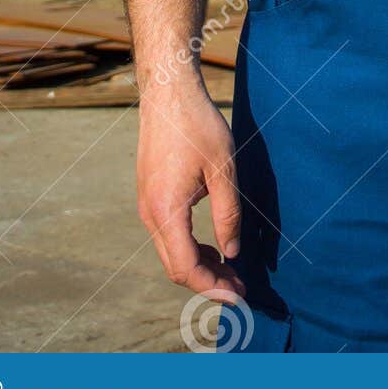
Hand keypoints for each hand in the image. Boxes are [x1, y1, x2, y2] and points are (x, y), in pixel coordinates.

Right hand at [137, 83, 245, 298]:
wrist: (167, 91)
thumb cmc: (197, 125)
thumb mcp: (223, 168)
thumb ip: (228, 214)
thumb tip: (232, 251)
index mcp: (167, 210)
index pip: (186, 268)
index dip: (213, 288)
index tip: (238, 296)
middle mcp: (150, 213)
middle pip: (175, 267)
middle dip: (208, 282)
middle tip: (240, 287)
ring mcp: (146, 203)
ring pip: (170, 252)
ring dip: (199, 265)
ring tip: (231, 268)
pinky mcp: (150, 194)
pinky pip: (167, 234)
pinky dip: (189, 246)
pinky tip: (212, 244)